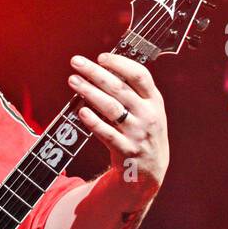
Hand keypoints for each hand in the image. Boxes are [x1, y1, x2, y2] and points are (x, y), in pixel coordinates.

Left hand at [67, 52, 168, 200]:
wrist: (149, 171)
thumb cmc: (142, 133)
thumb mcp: (147, 111)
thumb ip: (132, 92)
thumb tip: (104, 68)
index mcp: (155, 101)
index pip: (140, 76)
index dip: (120, 64)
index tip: (101, 57)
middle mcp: (148, 115)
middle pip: (120, 88)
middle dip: (96, 73)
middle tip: (76, 62)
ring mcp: (138, 133)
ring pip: (111, 108)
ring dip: (89, 91)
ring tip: (73, 80)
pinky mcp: (126, 150)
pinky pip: (107, 133)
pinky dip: (93, 121)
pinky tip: (81, 111)